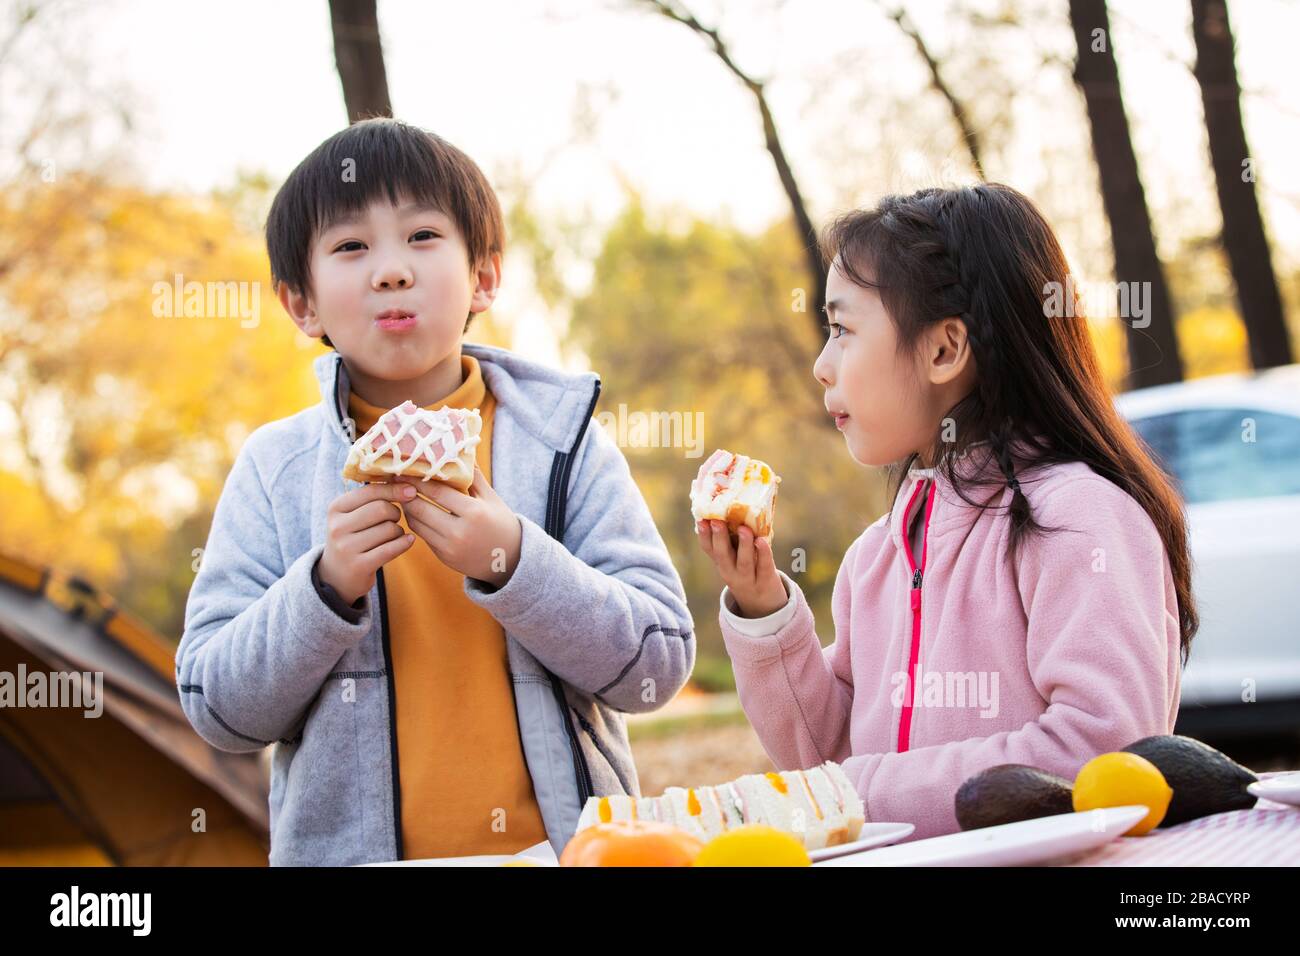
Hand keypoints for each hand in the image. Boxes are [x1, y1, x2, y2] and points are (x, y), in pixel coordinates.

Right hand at [319, 481, 416, 604]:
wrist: (336, 575)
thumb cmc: (353, 537)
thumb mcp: (353, 515)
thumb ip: (373, 498)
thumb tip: (407, 484)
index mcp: (336, 508)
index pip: (370, 491)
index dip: (393, 489)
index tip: (411, 490)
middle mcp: (337, 526)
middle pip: (381, 508)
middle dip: (396, 512)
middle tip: (395, 519)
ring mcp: (346, 547)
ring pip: (389, 529)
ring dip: (399, 531)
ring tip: (393, 534)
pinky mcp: (359, 566)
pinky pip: (391, 548)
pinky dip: (404, 543)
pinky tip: (408, 541)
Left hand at [396, 465, 521, 586]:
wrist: (508, 560)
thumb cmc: (501, 523)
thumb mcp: (491, 497)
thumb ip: (473, 476)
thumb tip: (460, 449)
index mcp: (473, 513)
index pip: (437, 492)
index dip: (418, 480)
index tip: (405, 469)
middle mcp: (459, 532)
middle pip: (420, 509)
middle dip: (406, 493)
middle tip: (396, 480)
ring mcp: (449, 547)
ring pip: (416, 524)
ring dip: (407, 508)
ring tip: (402, 493)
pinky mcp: (443, 557)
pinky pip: (423, 535)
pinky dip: (416, 522)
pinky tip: (414, 510)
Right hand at [696, 519, 788, 618]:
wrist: (763, 606)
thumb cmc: (748, 572)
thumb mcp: (734, 560)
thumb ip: (731, 541)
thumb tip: (729, 509)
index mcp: (721, 564)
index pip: (709, 550)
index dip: (704, 536)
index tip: (701, 520)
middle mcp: (731, 573)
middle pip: (722, 556)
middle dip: (719, 538)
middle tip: (717, 522)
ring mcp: (748, 579)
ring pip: (744, 562)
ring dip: (743, 545)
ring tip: (743, 528)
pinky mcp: (766, 580)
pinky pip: (764, 566)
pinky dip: (763, 553)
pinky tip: (761, 540)